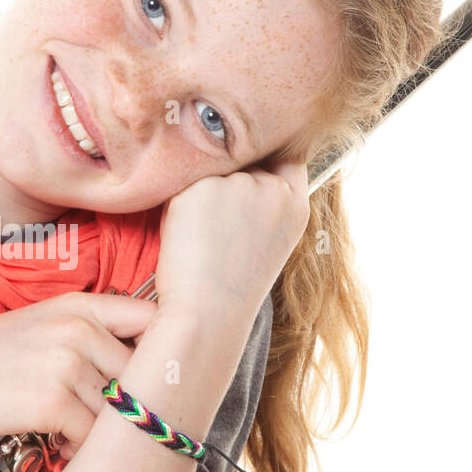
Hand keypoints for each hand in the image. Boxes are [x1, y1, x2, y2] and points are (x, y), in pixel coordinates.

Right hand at [0, 291, 156, 459]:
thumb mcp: (41, 326)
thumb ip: (89, 334)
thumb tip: (144, 364)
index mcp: (80, 306)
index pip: (152, 321)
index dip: (162, 352)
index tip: (157, 376)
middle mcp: (79, 329)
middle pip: (139, 375)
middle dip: (125, 404)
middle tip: (103, 418)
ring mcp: (68, 364)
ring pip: (116, 411)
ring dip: (99, 429)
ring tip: (69, 429)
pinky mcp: (54, 401)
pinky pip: (92, 436)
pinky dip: (78, 447)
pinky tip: (56, 441)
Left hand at [154, 156, 309, 319]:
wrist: (207, 314)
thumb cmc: (230, 287)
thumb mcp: (266, 241)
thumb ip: (264, 203)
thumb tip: (240, 172)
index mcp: (295, 204)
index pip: (287, 157)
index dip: (264, 161)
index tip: (248, 173)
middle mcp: (272, 188)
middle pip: (242, 164)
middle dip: (226, 184)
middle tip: (214, 227)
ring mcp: (238, 184)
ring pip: (210, 172)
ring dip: (199, 193)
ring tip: (200, 238)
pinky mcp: (202, 186)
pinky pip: (181, 183)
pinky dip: (176, 205)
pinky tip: (184, 237)